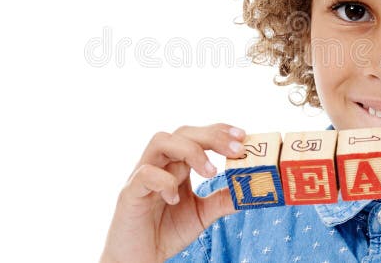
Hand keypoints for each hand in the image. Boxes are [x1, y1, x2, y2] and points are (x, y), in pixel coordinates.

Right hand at [100, 123, 245, 262]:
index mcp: (176, 165)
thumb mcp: (201, 214)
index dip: (218, 131)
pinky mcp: (130, 193)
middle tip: (237, 150)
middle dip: (212, 136)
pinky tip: (175, 198)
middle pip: (182, 132)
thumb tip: (250, 190)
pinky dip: (164, 181)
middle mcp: (160, 163)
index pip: (196, 135)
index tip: (242, 136)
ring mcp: (143, 175)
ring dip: (190, 151)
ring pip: (161, 141)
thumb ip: (222, 200)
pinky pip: (144, 174)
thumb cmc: (165, 231)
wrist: (137, 258)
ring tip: (210, 172)